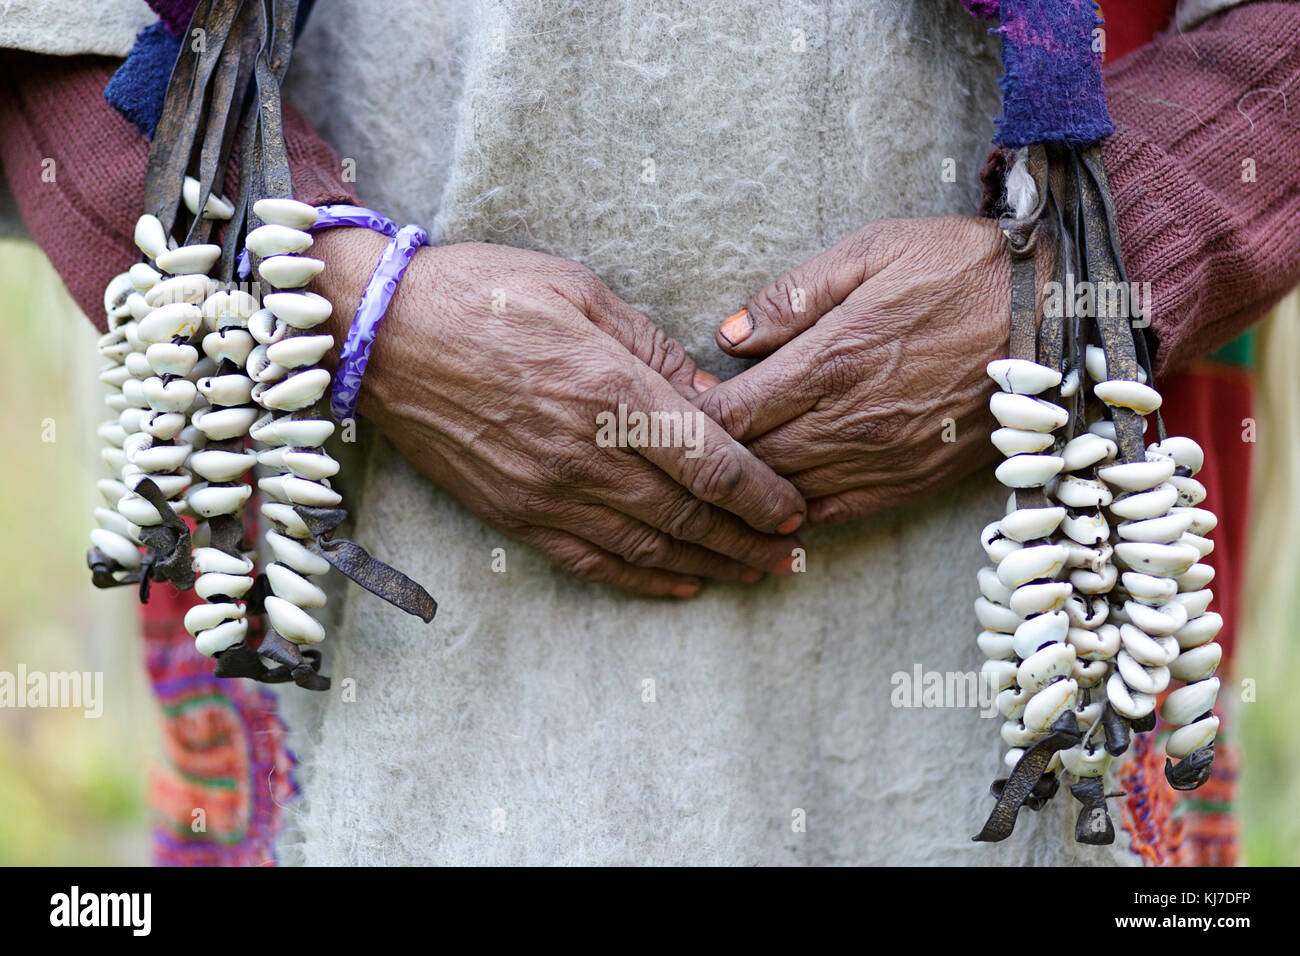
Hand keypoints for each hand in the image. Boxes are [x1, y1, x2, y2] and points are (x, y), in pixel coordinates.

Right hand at [312, 229, 805, 595]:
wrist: (380, 336)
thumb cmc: (483, 294)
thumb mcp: (581, 290)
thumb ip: (653, 349)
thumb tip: (713, 399)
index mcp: (608, 389)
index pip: (709, 460)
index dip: (762, 493)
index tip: (797, 509)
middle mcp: (583, 452)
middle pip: (690, 514)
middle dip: (751, 539)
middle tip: (793, 555)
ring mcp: (546, 492)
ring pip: (648, 546)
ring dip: (710, 565)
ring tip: (754, 574)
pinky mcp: (514, 514)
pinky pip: (591, 561)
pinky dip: (643, 580)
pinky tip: (681, 585)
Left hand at [696, 216, 1017, 525]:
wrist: (1057, 317)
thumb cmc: (962, 270)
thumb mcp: (875, 250)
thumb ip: (795, 296)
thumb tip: (728, 335)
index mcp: (830, 360)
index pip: (734, 413)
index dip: (695, 419)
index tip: (676, 411)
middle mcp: (849, 421)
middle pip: (751, 460)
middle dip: (712, 459)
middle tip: (685, 450)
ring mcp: (881, 459)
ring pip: (787, 493)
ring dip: (747, 490)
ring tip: (719, 480)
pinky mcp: (911, 482)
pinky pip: (836, 515)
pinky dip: (798, 517)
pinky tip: (774, 512)